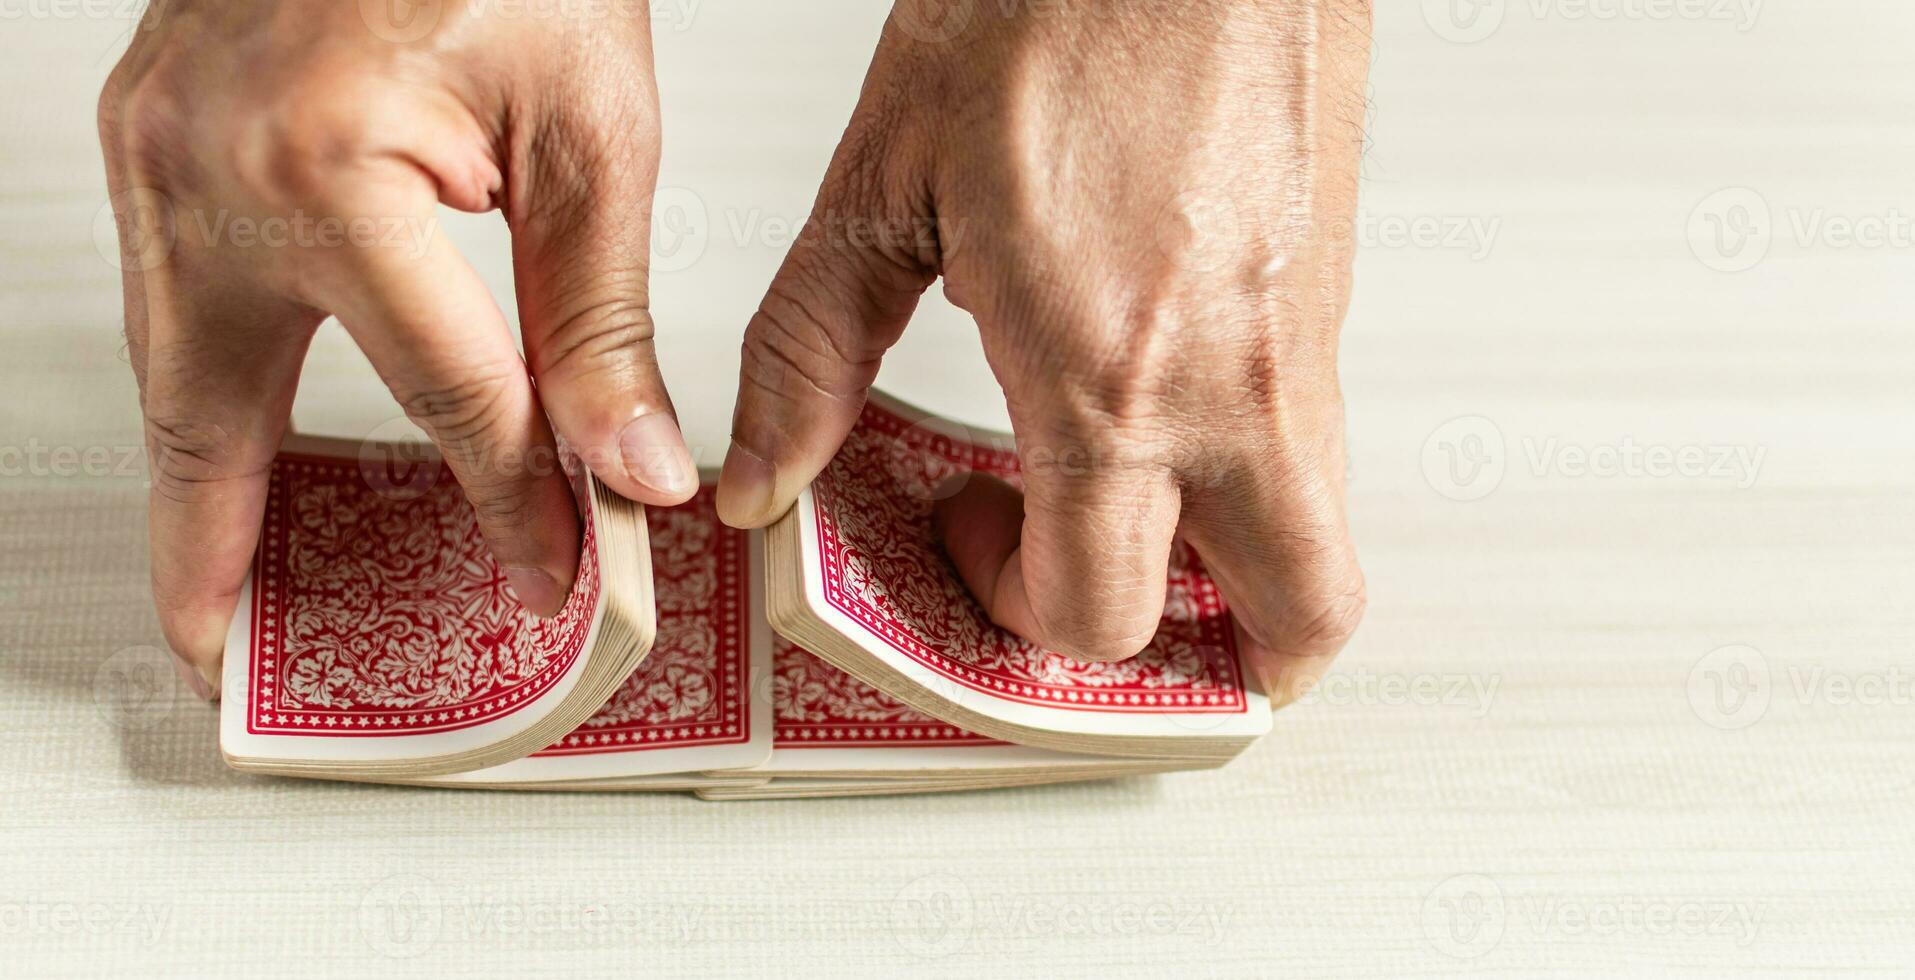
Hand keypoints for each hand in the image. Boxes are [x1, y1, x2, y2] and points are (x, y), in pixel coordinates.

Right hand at [98, 0, 694, 697]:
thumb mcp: (592, 130)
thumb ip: (602, 314)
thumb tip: (625, 463)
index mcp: (333, 162)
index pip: (448, 396)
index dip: (512, 499)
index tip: (559, 565)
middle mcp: (211, 159)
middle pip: (217, 412)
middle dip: (221, 546)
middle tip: (236, 654)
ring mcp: (159, 141)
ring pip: (169, 359)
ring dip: (201, 471)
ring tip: (225, 574)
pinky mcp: (155, 125)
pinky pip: (169, 287)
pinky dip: (203, 374)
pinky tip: (236, 429)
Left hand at [715, 0, 1372, 701]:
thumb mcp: (888, 180)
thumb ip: (816, 346)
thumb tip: (765, 464)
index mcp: (1111, 374)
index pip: (1099, 609)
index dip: (1017, 614)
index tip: (966, 540)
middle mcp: (1236, 379)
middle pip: (1294, 622)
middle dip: (1203, 664)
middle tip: (1099, 613)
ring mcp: (1307, 336)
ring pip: (1326, 533)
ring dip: (1238, 570)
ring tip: (1128, 511)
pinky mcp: (1333, 286)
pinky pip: (1318, 434)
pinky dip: (1250, 466)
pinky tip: (1151, 393)